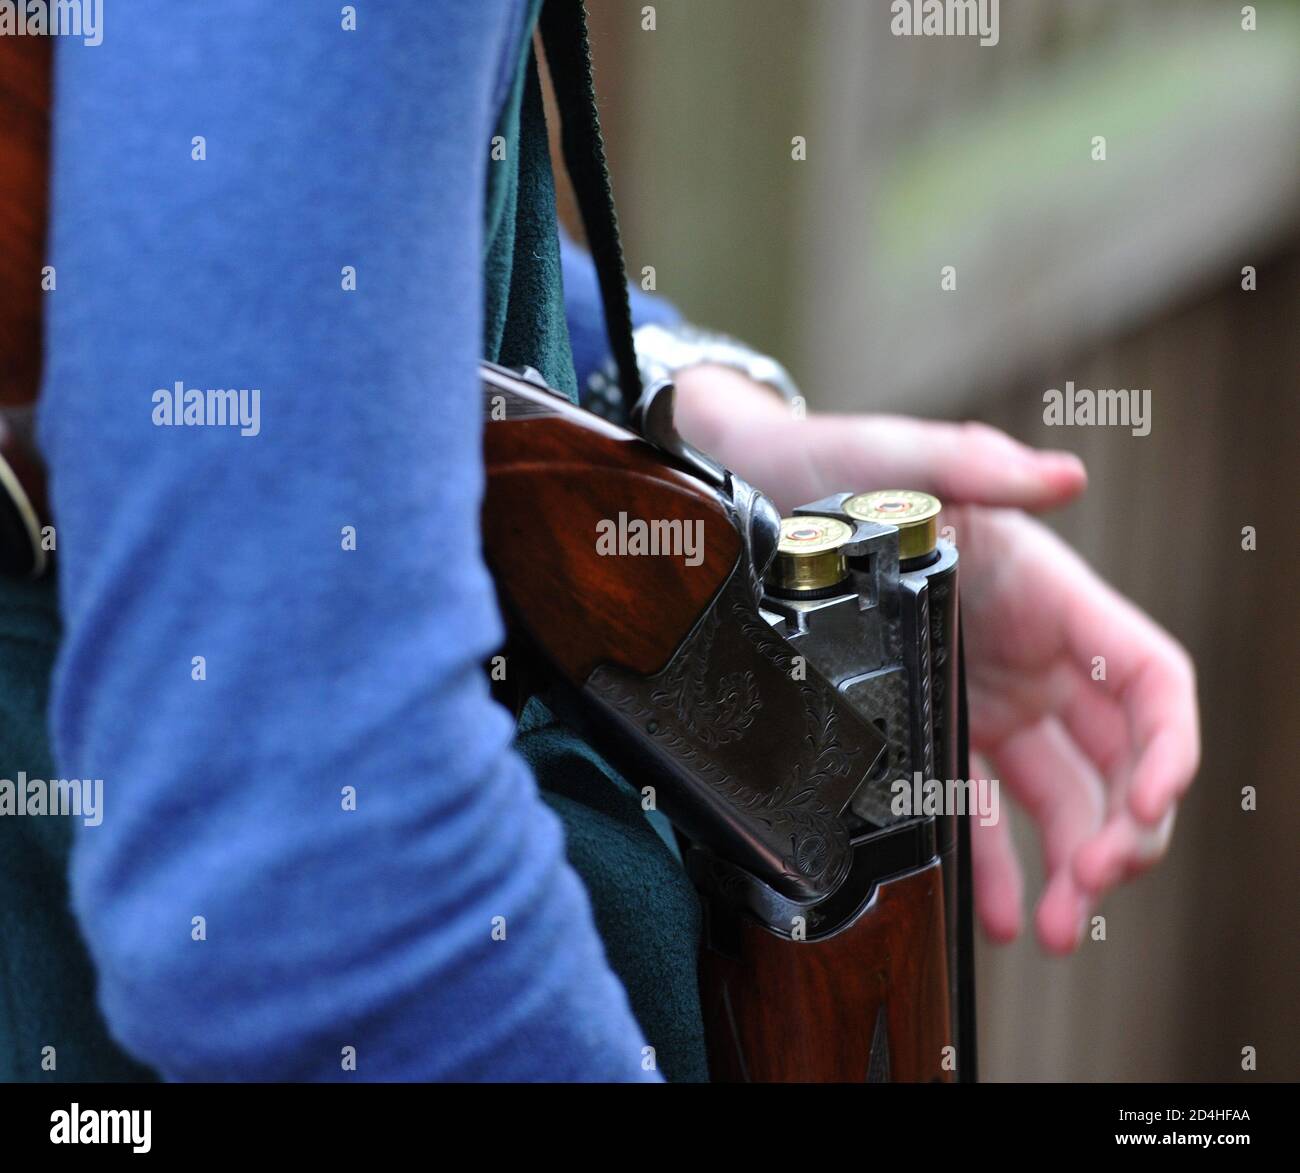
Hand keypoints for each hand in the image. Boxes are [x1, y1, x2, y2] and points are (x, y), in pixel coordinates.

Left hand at [673, 365, 1200, 953]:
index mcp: (1048, 594)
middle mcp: (1031, 654)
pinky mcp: (931, 725)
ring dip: (1070, 867)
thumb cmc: (831, 466)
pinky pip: (975, 806)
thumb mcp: (901, 460)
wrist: (753, 494)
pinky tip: (1000, 916)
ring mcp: (984, 697)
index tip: (1151, 806)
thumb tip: (1062, 477)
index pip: (1148, 679)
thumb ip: (976, 466)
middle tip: (1095, 888)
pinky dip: (992, 864)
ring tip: (1060, 931)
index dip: (1168, 746)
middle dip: (1125, 829)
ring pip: (1056, 798)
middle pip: (1116, 756)